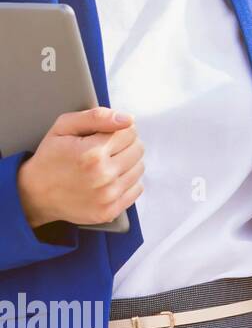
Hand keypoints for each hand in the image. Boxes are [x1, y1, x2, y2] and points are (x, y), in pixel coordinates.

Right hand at [16, 107, 144, 228]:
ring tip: (105, 164)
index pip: (130, 131)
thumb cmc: (50, 157)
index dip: (118, 130)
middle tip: (105, 149)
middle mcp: (103, 175)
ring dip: (127, 163)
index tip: (105, 135)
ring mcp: (108, 196)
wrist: (35, 194)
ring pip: (139, 168)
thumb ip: (97, 117)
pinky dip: (126, 182)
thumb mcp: (64, 127)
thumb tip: (128, 119)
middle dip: (124, 145)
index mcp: (92, 152)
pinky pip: (137, 188)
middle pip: (138, 148)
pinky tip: (108, 180)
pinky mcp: (110, 211)